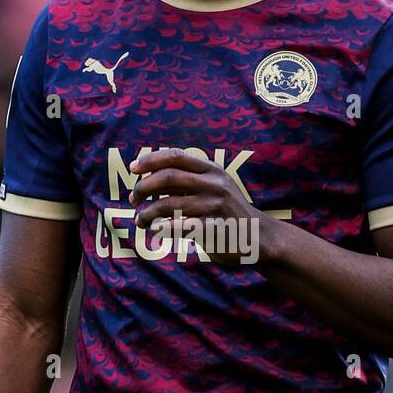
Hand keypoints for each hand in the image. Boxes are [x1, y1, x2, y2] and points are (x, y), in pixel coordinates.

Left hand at [129, 148, 268, 265]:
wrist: (259, 237)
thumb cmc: (227, 212)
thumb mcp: (213, 187)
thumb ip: (187, 180)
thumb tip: (149, 175)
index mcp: (211, 170)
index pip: (175, 156)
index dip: (150, 159)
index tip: (133, 168)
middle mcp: (214, 184)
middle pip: (168, 177)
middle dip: (144, 187)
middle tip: (134, 199)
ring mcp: (215, 205)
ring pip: (169, 204)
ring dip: (148, 213)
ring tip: (141, 221)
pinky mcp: (215, 228)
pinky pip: (182, 226)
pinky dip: (164, 228)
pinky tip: (155, 230)